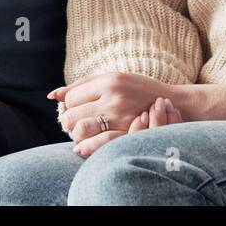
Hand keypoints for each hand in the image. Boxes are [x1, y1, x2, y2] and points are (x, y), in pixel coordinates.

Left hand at [47, 72, 180, 156]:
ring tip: (87, 131)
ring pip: (81, 132)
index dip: (71, 105)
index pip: (72, 98)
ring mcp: (122, 119)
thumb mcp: (112, 78)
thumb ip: (82, 85)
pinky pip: (97, 145)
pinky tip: (90, 144)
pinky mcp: (128, 135)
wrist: (172, 105)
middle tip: (80, 121)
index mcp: (110, 81)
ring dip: (78, 134)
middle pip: (72, 117)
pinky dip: (88, 146)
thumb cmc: (137, 89)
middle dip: (71, 121)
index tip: (81, 107)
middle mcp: (115, 99)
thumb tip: (52, 96)